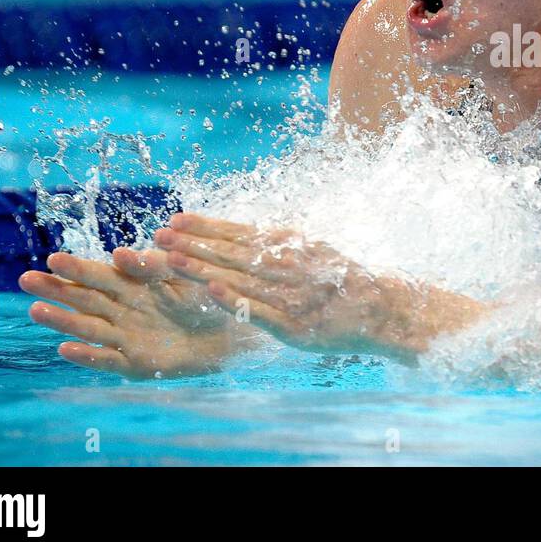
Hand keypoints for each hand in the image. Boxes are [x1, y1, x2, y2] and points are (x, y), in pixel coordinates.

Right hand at [19, 247, 236, 378]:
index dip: (77, 267)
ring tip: (35, 311)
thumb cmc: (204, 301)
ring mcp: (125, 337)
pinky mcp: (134, 363)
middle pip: (84, 299)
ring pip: (88, 327)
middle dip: (56, 289)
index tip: (52, 258)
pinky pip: (106, 359)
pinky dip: (86, 355)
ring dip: (62, 320)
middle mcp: (122, 311)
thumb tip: (119, 253)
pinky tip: (65, 348)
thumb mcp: (181, 279)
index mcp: (133, 286)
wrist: (228, 335)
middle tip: (25, 279)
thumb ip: (153, 268)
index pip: (99, 274)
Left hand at [157, 213, 483, 360]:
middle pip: (231, 252)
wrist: (382, 309)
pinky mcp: (292, 323)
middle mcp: (286, 265)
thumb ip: (278, 246)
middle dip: (193, 243)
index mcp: (289, 246)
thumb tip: (241, 234)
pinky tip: (212, 291)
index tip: (175, 218)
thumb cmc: (342, 282)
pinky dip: (234, 299)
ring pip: (238, 276)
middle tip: (158, 234)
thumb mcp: (310, 253)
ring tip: (170, 259)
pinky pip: (258, 309)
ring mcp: (288, 293)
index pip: (239, 232)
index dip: (206, 226)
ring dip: (202, 267)